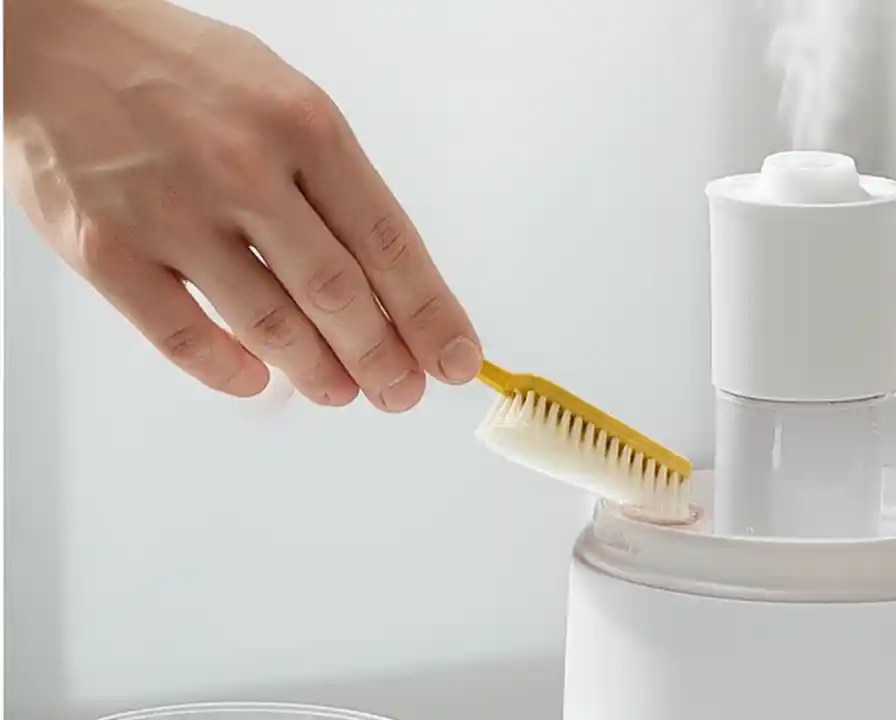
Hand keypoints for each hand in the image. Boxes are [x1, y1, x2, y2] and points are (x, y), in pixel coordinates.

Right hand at [4, 0, 480, 410]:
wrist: (46, 36)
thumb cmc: (179, 72)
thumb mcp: (282, 99)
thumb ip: (330, 185)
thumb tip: (381, 281)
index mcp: (304, 127)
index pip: (390, 242)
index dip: (430, 313)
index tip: (454, 358)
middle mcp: (244, 169)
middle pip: (338, 292)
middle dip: (382, 358)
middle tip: (401, 393)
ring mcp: (171, 210)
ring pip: (269, 322)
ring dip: (317, 371)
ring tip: (341, 392)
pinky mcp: (105, 246)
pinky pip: (181, 335)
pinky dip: (227, 370)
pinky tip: (255, 379)